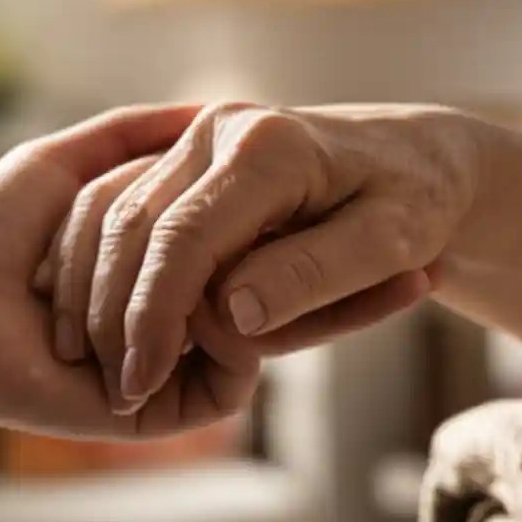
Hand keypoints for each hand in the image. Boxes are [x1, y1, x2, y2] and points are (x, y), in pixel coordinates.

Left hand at [0, 104, 253, 437]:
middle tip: (227, 223)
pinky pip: (233, 380)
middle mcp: (160, 319)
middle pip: (240, 277)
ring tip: (195, 266)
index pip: (224, 235)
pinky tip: (202, 308)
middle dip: (233, 243)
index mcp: (143, 269)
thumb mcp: (65, 164)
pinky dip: (233, 339)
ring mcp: (164, 366)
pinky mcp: (161, 411)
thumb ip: (132, 135)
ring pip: (243, 325)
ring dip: (225, 285)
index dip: (230, 203)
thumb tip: (210, 111)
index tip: (234, 179)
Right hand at [61, 103, 467, 411]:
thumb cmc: (417, 201)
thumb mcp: (391, 243)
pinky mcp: (184, 158)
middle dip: (119, 313)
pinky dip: (109, 269)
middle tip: (123, 393)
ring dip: (103, 293)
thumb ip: (314, 276)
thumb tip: (230, 314)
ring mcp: (195, 140)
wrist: (418, 155)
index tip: (142, 382)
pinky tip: (109, 326)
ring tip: (108, 367)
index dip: (157, 315)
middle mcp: (217, 128)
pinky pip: (125, 212)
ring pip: (116, 218)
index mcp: (267, 146)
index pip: (186, 238)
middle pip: (135, 226)